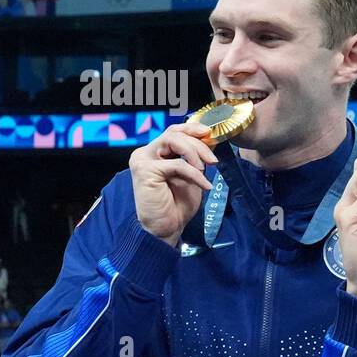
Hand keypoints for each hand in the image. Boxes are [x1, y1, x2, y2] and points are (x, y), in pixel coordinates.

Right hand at [128, 122, 216, 245]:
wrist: (167, 228)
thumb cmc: (178, 204)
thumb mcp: (192, 174)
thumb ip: (195, 156)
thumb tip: (209, 138)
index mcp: (156, 153)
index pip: (173, 131)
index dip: (191, 128)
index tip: (209, 133)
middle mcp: (145, 153)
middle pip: (174, 133)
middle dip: (198, 144)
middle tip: (213, 160)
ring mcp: (142, 160)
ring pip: (173, 140)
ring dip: (195, 153)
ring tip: (207, 168)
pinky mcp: (144, 170)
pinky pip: (177, 164)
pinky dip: (195, 174)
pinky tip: (204, 185)